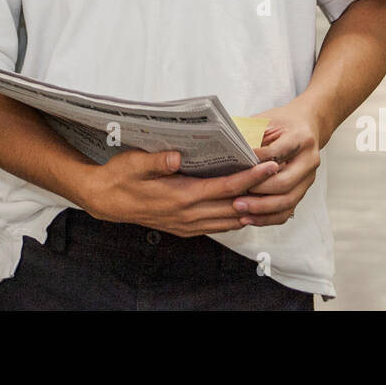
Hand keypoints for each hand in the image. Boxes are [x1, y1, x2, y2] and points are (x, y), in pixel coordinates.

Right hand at [79, 149, 279, 237]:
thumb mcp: (133, 162)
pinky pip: (218, 226)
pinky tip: (246, 208)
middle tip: (281, 176)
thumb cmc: (120, 177)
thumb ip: (156, 161)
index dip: (249, 177)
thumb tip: (176, 156)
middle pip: (234, 205)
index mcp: (180, 196)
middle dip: (260, 192)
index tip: (269, 165)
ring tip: (272, 193)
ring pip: (229, 220)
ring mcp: (187, 224)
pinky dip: (236, 218)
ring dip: (252, 208)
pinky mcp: (185, 228)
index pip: (225, 187)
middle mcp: (188, 214)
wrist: (105, 200)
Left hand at [231, 102, 321, 226]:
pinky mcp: (302, 190)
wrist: (305, 126)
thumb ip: (250, 134)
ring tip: (239, 209)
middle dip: (258, 191)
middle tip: (235, 195)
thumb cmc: (282, 123)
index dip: (256, 160)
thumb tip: (228, 150)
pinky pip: (287, 211)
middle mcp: (308, 160)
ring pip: (287, 201)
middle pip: (284, 182)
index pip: (277, 153)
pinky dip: (268, 218)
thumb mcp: (266, 121)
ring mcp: (308, 178)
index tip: (238, 165)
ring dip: (261, 208)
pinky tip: (250, 218)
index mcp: (300, 139)